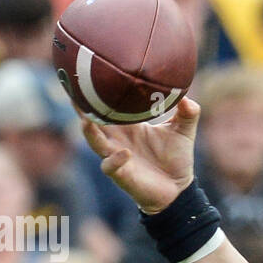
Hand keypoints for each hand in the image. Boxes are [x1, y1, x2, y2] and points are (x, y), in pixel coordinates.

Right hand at [77, 99, 199, 212]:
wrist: (178, 189)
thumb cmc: (176, 158)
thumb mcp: (183, 132)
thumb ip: (188, 113)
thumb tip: (187, 96)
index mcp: (128, 125)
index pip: (107, 105)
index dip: (96, 92)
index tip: (87, 73)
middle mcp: (117, 138)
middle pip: (91, 120)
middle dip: (82, 107)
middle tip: (74, 91)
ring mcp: (116, 156)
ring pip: (94, 141)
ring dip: (89, 132)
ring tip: (86, 120)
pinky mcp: (121, 174)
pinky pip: (110, 166)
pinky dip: (115, 159)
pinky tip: (124, 152)